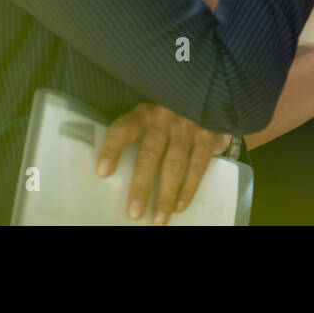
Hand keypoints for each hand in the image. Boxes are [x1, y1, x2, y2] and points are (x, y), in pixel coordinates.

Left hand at [97, 102, 232, 225]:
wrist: (210, 92)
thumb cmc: (170, 113)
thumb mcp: (150, 115)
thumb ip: (136, 135)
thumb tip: (108, 171)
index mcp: (144, 114)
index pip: (123, 129)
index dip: (113, 149)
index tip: (103, 173)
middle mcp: (165, 119)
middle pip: (149, 155)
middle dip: (141, 186)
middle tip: (134, 213)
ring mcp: (188, 128)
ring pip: (173, 166)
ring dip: (165, 196)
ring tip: (158, 220)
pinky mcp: (209, 136)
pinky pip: (197, 166)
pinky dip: (188, 189)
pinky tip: (180, 207)